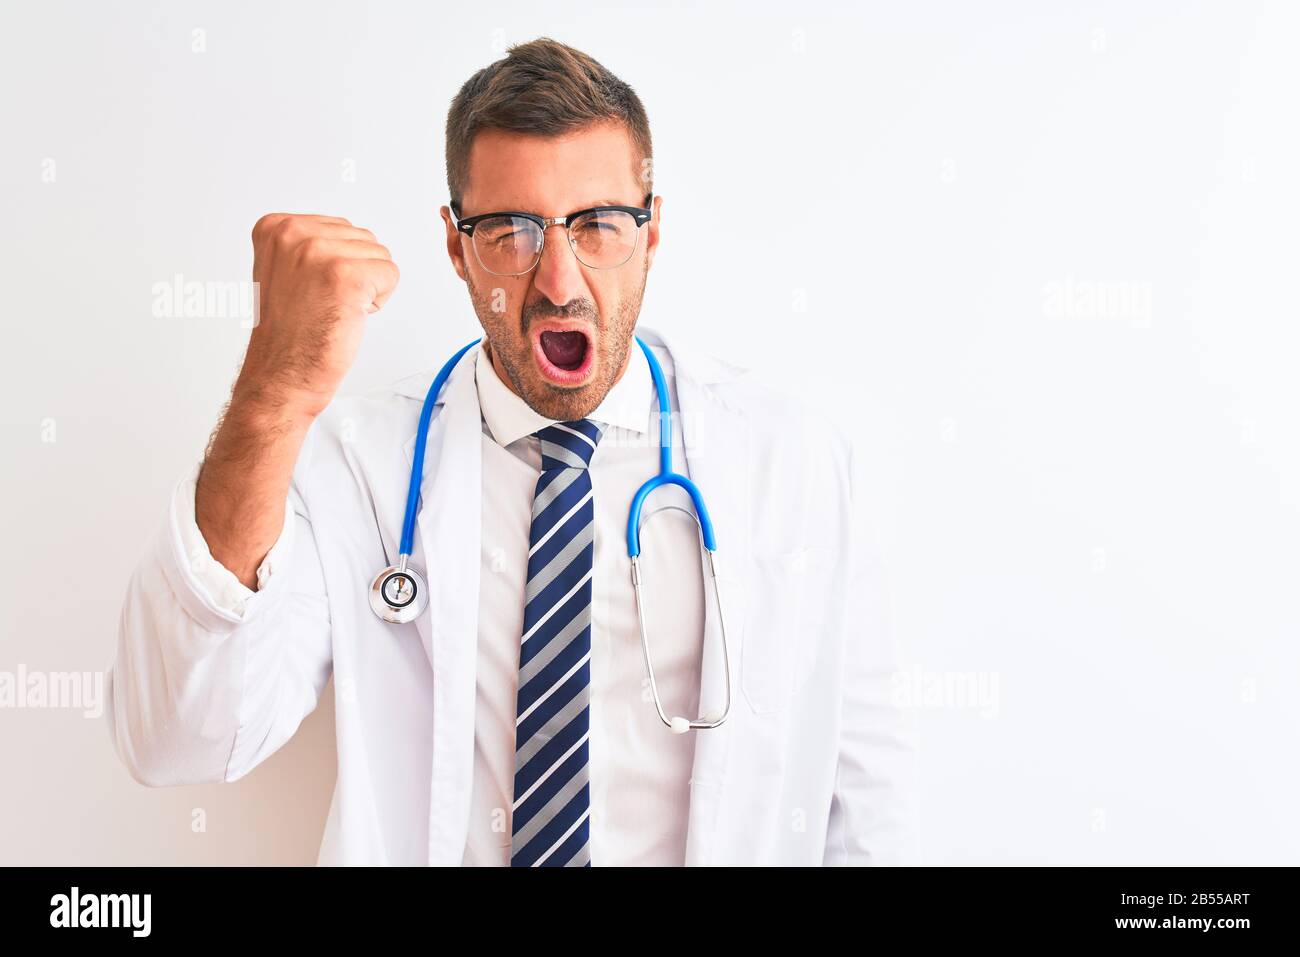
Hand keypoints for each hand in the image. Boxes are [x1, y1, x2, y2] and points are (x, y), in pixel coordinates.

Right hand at [239, 213, 398, 417]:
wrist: (281, 375)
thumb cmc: (288, 333)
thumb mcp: (284, 270)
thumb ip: (310, 245)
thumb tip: (349, 236)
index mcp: (276, 227)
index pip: (340, 228)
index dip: (336, 265)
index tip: (309, 290)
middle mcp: (294, 233)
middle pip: (363, 239)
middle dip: (355, 273)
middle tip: (323, 303)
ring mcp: (319, 252)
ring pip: (379, 256)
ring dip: (367, 287)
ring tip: (333, 309)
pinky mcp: (347, 275)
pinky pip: (391, 274)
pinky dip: (378, 300)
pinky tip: (348, 315)